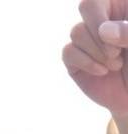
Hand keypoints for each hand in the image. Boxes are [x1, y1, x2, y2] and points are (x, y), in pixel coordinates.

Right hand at [63, 1, 127, 126]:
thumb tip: (104, 30)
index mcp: (120, 8)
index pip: (96, 0)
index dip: (98, 15)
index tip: (110, 35)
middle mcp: (102, 20)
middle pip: (85, 11)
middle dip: (100, 36)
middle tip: (116, 53)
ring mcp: (88, 40)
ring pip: (76, 32)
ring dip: (96, 52)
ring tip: (115, 64)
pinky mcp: (75, 60)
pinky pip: (68, 52)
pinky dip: (85, 62)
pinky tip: (102, 72)